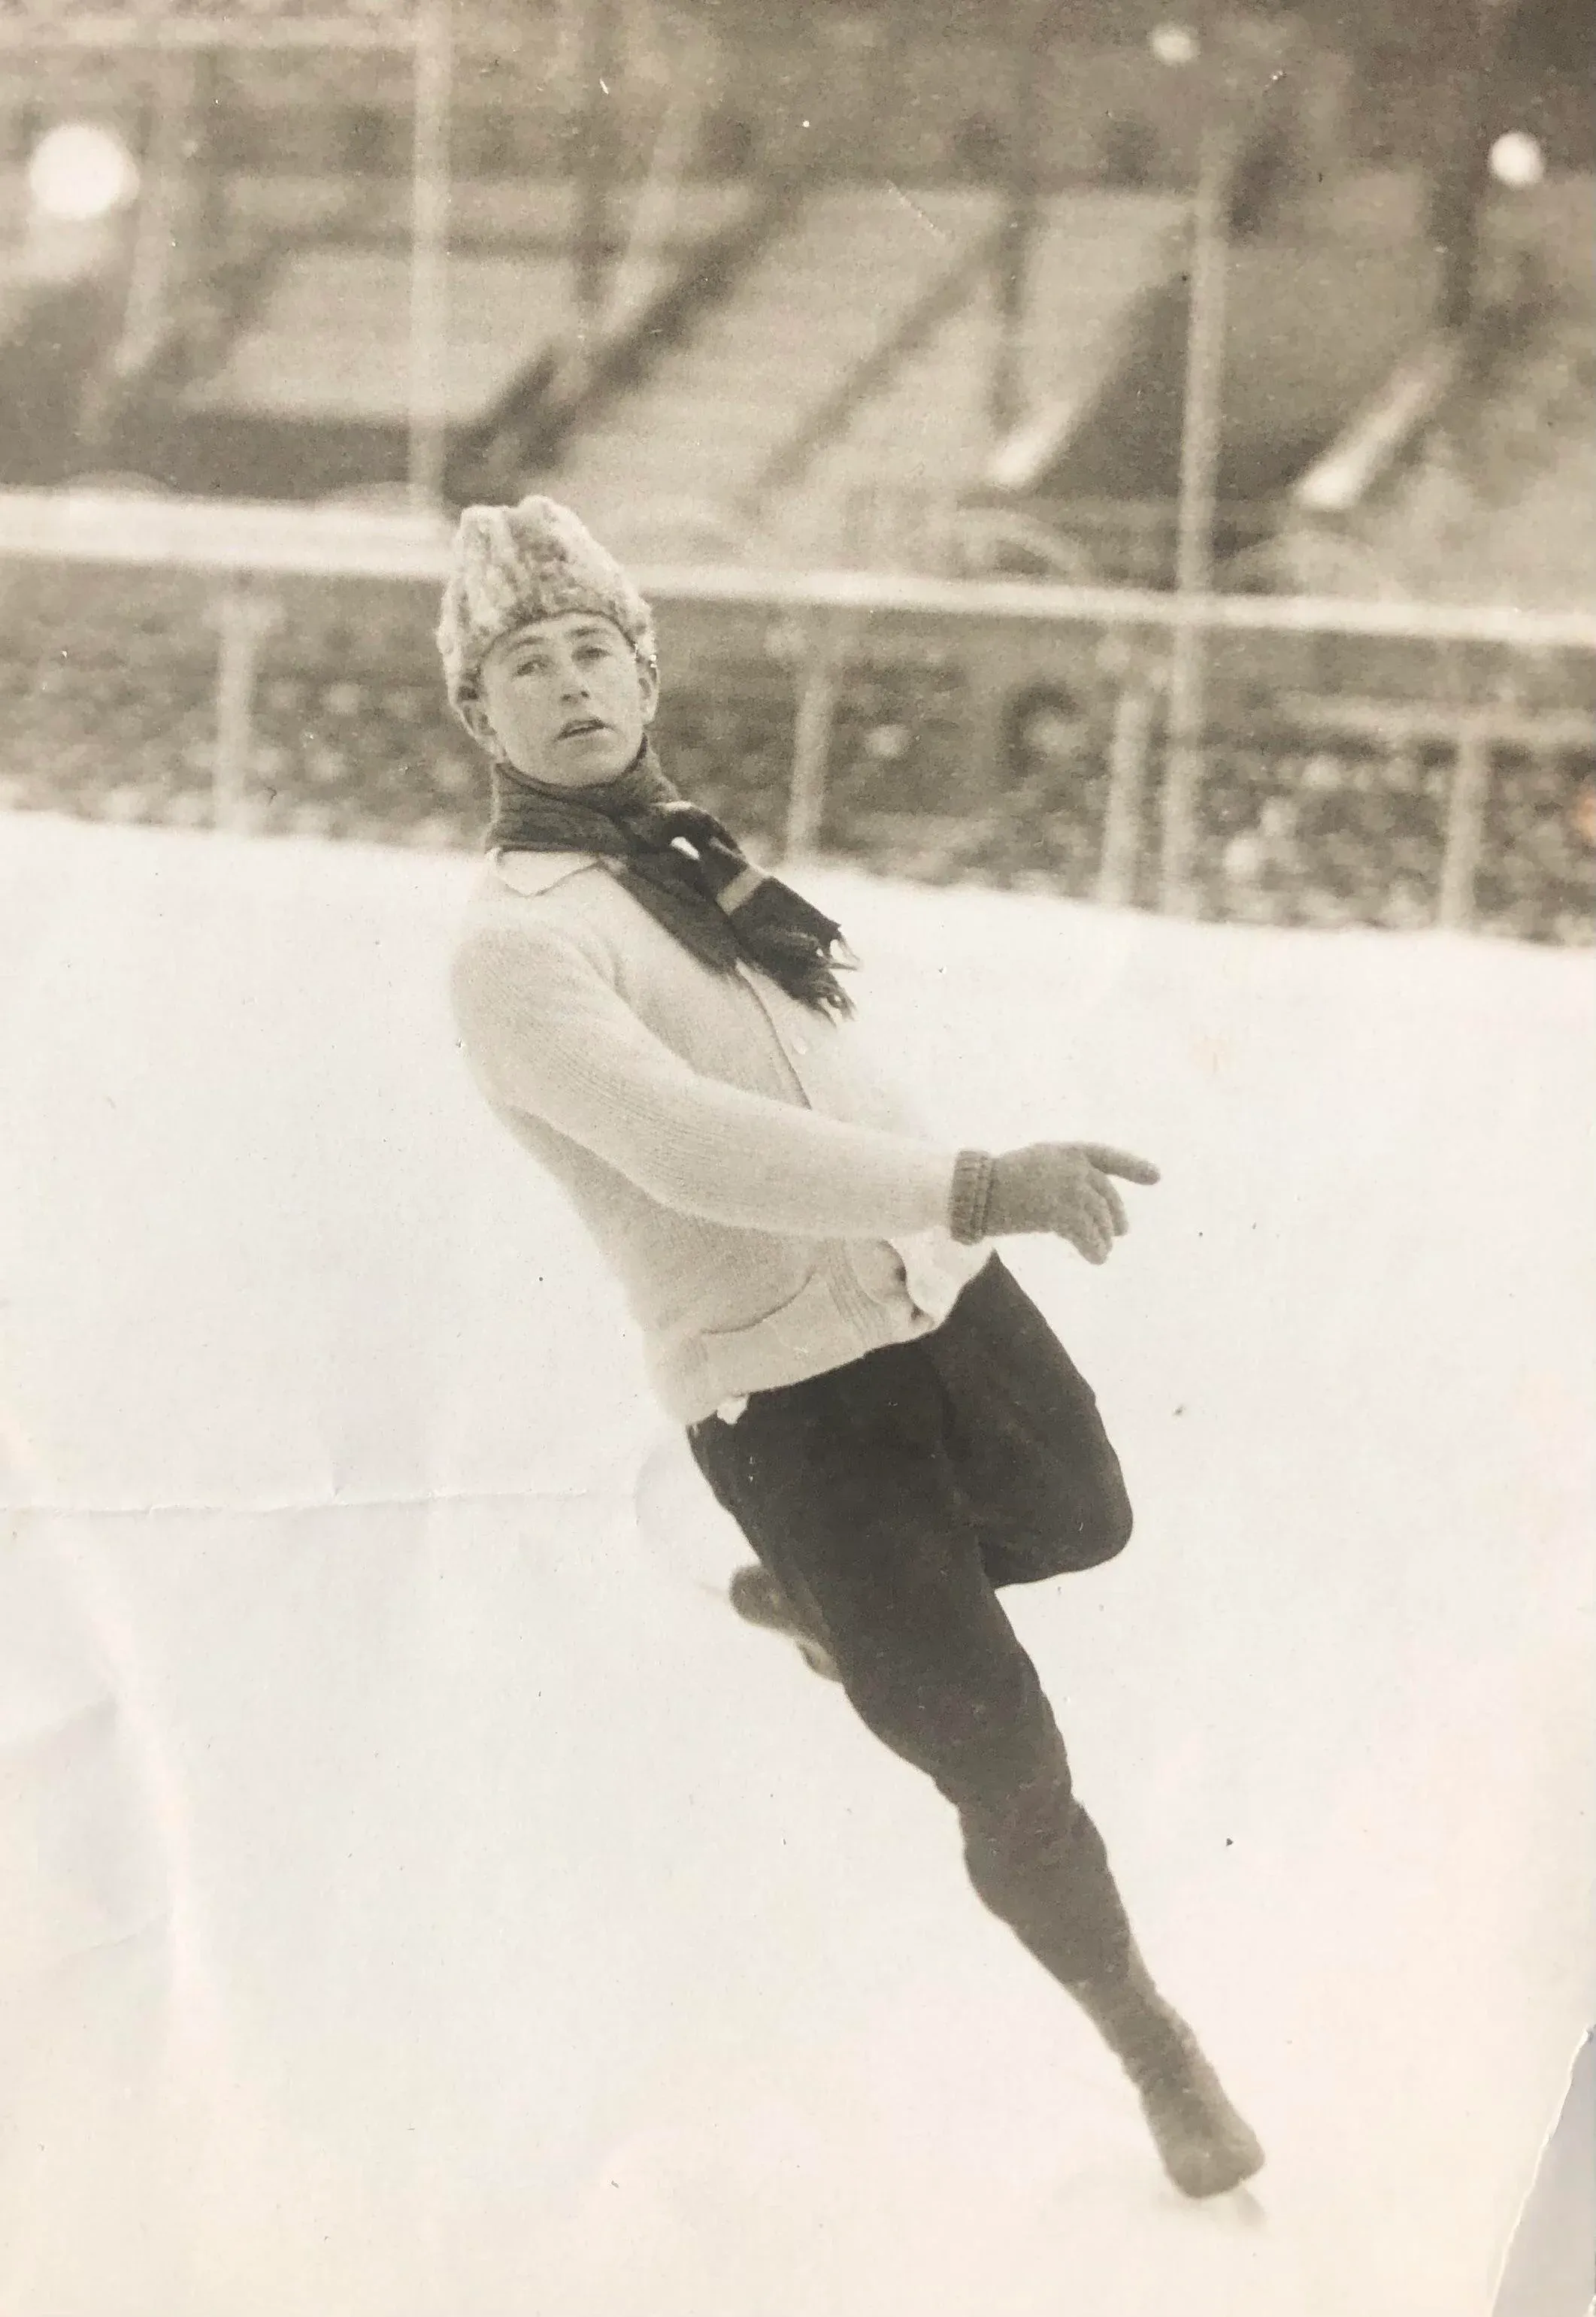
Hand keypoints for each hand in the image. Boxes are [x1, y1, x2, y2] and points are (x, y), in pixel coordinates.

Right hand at [985, 1143, 1160, 1263]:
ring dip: (1103, 1238)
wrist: (976, 1190)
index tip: (1157, 1177)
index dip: (1134, 1166)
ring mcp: (1068, 1188)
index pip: (1108, 1156)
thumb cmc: (1000, 1180)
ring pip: (1099, 1218)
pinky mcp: (1059, 1212)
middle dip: (1115, 1216)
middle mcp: (1072, 1166)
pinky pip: (1087, 1235)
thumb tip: (1091, 1202)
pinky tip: (1095, 1259)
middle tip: (1120, 1233)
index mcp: (1067, 1150)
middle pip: (1106, 1196)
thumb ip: (1065, 1173)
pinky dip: (1094, 1249)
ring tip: (1102, 1252)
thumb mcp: (1038, 1163)